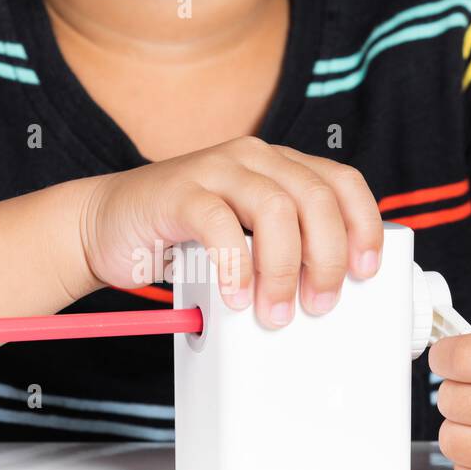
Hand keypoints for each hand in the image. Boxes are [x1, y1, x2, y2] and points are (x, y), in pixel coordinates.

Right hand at [77, 136, 383, 327]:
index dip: (363, 226)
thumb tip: (328, 293)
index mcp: (277, 166)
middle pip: (316, 199)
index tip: (366, 271)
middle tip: (318, 305)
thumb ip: (281, 249)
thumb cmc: (180, 239)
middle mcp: (252, 158)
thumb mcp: (244, 240)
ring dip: (284, 270)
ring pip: (276, 209)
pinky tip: (233, 296)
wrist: (104, 226)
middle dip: (327, 259)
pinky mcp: (178, 191)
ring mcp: (214, 170)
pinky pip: (219, 225)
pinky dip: (234, 267)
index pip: (342, 183)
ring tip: (275, 311)